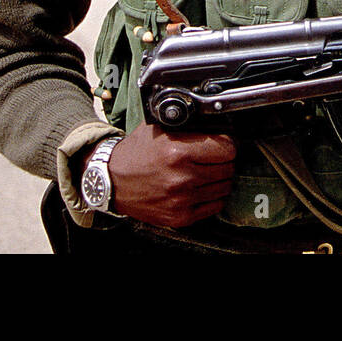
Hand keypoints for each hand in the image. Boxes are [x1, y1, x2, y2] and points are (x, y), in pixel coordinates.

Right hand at [103, 124, 236, 227]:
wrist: (113, 182)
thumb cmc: (136, 153)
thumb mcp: (160, 130)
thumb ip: (189, 126)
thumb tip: (218, 123)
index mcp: (178, 152)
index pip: (227, 149)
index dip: (227, 144)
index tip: (222, 144)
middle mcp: (181, 178)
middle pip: (228, 168)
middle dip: (224, 161)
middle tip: (213, 159)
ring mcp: (181, 200)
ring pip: (224, 188)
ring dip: (219, 179)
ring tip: (206, 173)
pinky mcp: (180, 217)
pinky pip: (215, 206)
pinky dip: (212, 197)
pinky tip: (201, 188)